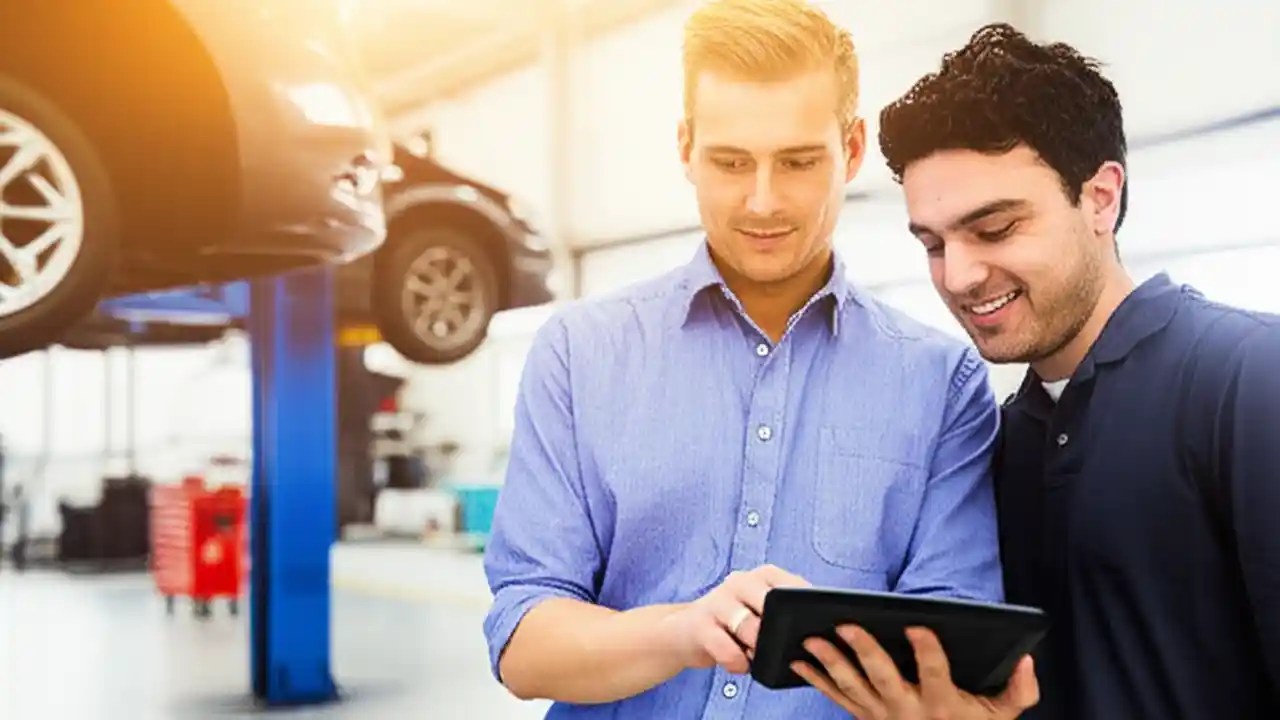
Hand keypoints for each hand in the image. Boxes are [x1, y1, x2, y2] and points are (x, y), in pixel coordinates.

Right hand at [660, 564, 809, 674]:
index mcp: (764, 575)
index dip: (808, 612)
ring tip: (757, 655)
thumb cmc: (735, 625)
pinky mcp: (700, 625)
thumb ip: (789, 614)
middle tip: (783, 648)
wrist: (685, 632)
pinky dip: (738, 663)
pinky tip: (740, 663)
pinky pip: (727, 650)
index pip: (797, 587)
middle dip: (781, 632)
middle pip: (773, 604)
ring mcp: (719, 600)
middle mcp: (742, 581)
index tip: (815, 633)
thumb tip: (827, 634)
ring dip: (759, 649)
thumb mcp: (762, 611)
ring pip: (750, 627)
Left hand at [791, 625, 1038, 719]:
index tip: (917, 625)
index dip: (927, 650)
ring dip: (830, 662)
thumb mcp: (1003, 716)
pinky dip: (817, 680)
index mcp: (943, 704)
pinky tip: (798, 661)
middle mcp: (910, 711)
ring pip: (854, 687)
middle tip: (845, 624)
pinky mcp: (867, 718)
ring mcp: (884, 716)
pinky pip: (838, 699)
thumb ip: (1020, 689)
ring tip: (811, 638)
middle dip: (863, 650)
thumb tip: (1026, 659)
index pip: (936, 673)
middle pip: (883, 678)